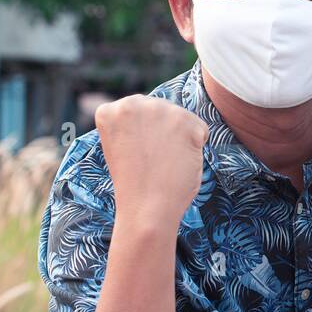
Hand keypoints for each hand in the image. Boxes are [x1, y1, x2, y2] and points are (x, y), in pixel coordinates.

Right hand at [95, 95, 207, 229]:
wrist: (146, 208)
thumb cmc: (135, 183)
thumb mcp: (122, 144)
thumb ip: (133, 124)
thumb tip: (160, 112)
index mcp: (110, 110)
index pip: (138, 112)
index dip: (142, 137)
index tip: (135, 155)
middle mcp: (132, 103)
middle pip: (161, 111)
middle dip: (162, 134)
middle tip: (151, 161)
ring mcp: (159, 110)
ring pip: (182, 119)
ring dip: (180, 140)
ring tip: (164, 162)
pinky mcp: (185, 121)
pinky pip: (201, 130)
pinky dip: (196, 147)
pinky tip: (179, 162)